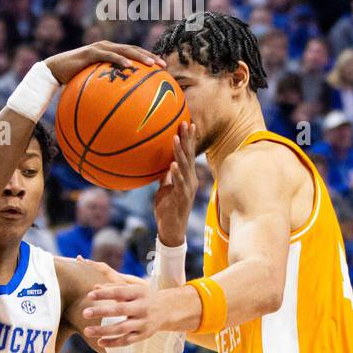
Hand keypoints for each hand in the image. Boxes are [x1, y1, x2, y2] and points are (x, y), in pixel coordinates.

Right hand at [45, 41, 164, 86]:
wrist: (53, 72)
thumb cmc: (70, 84)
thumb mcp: (89, 91)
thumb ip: (101, 97)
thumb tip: (112, 118)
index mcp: (110, 55)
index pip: (133, 56)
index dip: (148, 61)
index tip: (162, 70)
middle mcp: (108, 48)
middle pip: (134, 51)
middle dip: (150, 57)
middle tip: (164, 66)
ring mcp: (100, 48)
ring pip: (125, 50)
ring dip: (140, 57)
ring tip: (152, 64)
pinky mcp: (92, 52)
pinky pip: (109, 56)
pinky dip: (120, 60)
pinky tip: (129, 66)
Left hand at [81, 282, 196, 345]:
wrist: (167, 310)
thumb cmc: (143, 297)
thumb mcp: (133, 289)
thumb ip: (114, 288)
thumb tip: (94, 287)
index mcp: (139, 293)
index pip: (120, 292)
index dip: (105, 293)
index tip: (89, 295)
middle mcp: (142, 307)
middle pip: (120, 310)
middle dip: (102, 311)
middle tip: (84, 313)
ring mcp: (143, 323)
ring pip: (122, 328)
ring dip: (103, 330)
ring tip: (86, 331)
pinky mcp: (143, 335)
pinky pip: (126, 341)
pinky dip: (113, 343)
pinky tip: (99, 342)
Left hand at [154, 122, 197, 247]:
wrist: (170, 229)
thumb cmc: (167, 209)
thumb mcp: (165, 189)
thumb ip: (166, 177)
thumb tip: (162, 165)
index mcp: (186, 176)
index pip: (188, 154)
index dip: (188, 139)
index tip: (187, 123)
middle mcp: (190, 179)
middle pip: (190, 155)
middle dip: (188, 139)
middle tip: (185, 123)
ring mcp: (187, 188)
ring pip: (185, 167)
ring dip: (180, 152)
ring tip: (175, 138)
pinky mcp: (182, 198)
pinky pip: (179, 183)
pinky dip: (176, 174)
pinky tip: (172, 165)